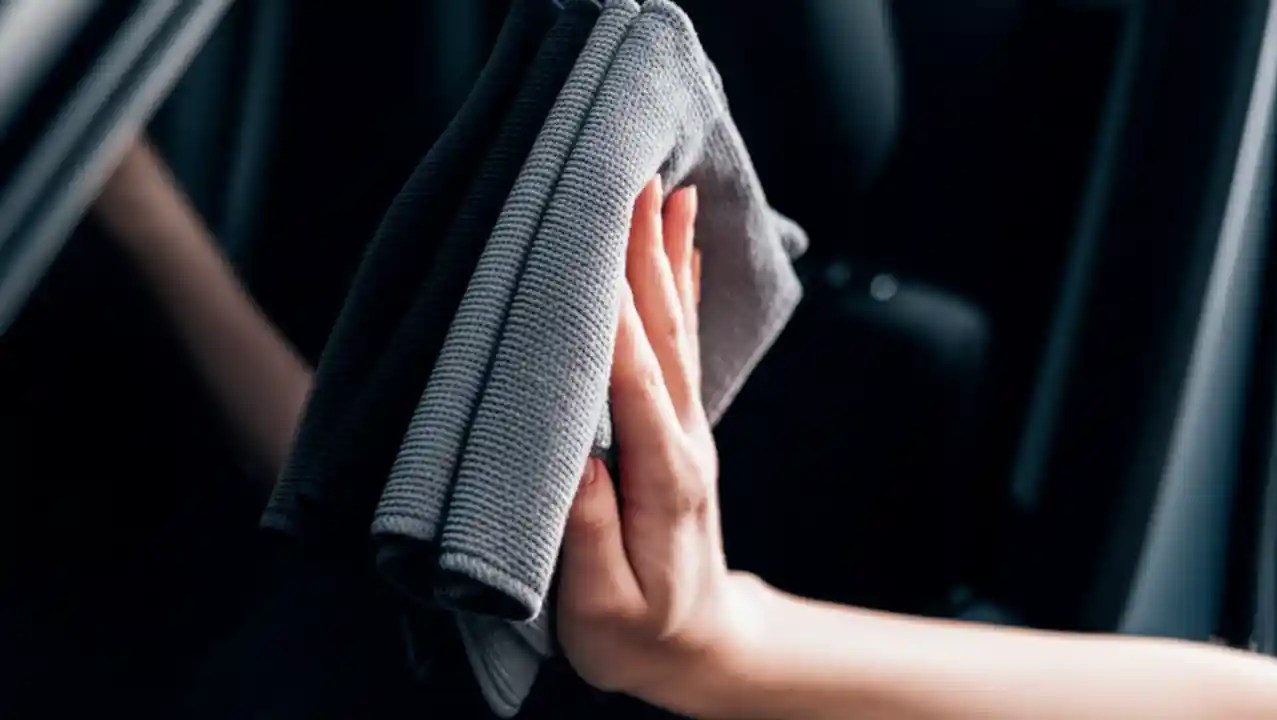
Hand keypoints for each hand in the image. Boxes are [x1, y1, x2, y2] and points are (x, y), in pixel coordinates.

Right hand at [557, 177, 757, 714]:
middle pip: (663, 334)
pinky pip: (683, 343)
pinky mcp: (681, 426)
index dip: (611, 316)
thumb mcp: (603, 606)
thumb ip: (587, 531)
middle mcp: (685, 439)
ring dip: (668, 258)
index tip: (591, 249)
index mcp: (664, 477)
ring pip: (677, 328)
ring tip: (664, 190)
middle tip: (632, 183)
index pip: (634, 381)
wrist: (701, 648)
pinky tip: (681, 246)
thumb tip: (570, 453)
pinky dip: (682, 288)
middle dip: (645, 258)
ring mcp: (689, 429)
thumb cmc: (641, 635)